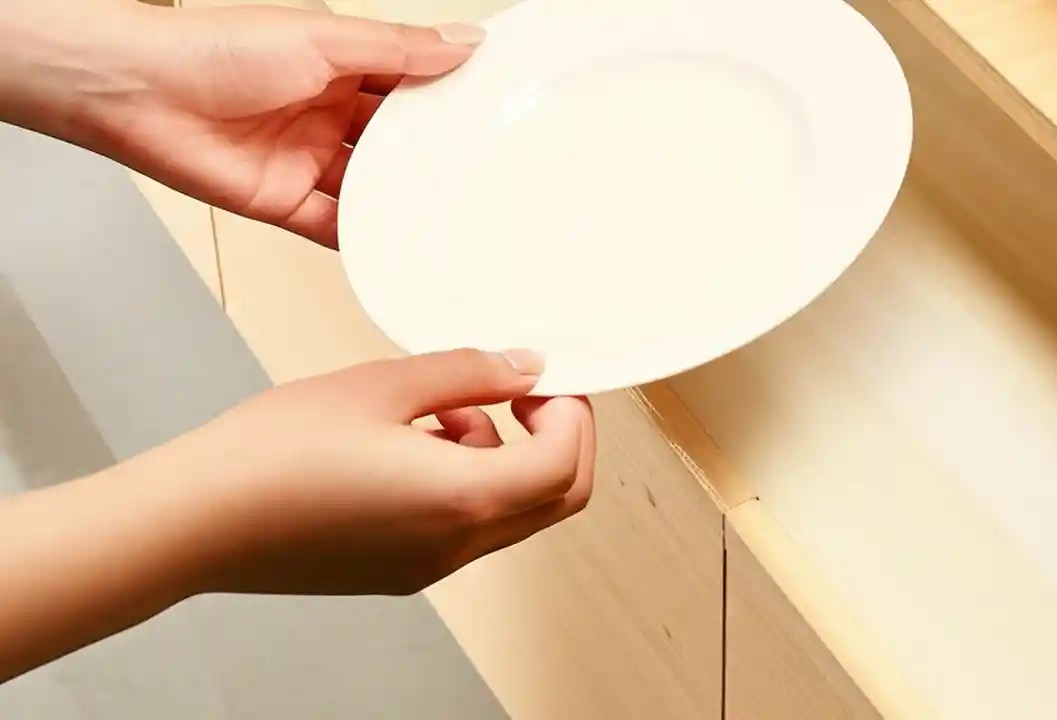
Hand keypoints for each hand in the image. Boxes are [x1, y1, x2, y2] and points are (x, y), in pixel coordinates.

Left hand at [0, 0, 483, 247]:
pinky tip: (403, 247)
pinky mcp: (286, 202)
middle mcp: (327, 113)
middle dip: (435, 156)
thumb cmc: (212, 50)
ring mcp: (308, 160)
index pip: (411, 85)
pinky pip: (337, 227)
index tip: (496, 111)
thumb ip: (399, 50)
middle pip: (397, 141)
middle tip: (485, 171)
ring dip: (407, 200)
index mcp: (340, 66)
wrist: (135, 93)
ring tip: (456, 215)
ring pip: (373, 188)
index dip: (450, 98)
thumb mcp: (324, 40)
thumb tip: (464, 41)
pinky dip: (368, 240)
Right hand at [0, 349, 592, 678]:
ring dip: (506, 457)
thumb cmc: (272, 453)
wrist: (197, 520)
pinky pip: (467, 527)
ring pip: (513, 513)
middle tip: (522, 391)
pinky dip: (468, 481)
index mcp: (463, 500)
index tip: (543, 378)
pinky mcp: (401, 570)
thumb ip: (469, 372)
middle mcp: (457, 545)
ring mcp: (430, 566)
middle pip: (556, 499)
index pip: (565, 462)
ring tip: (444, 408)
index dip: (571, 412)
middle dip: (558, 439)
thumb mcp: (381, 385)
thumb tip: (527, 366)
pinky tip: (411, 441)